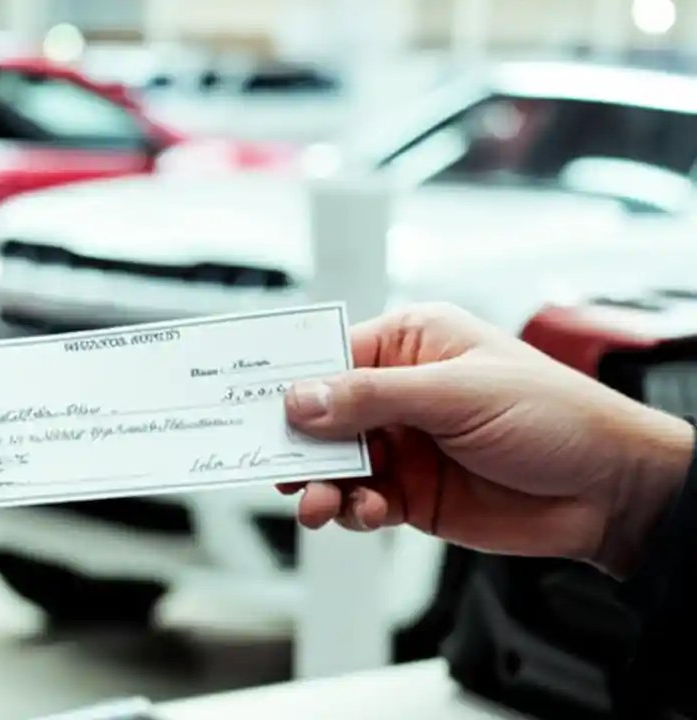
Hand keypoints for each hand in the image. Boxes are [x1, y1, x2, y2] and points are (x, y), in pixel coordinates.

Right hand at [282, 303, 693, 578]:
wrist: (610, 492)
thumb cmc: (554, 416)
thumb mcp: (456, 395)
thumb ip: (371, 398)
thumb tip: (300, 399)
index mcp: (412, 344)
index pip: (330, 356)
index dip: (290, 381)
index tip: (251, 405)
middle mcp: (399, 392)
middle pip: (321, 415)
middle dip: (298, 443)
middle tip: (277, 466)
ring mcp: (404, 445)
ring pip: (334, 463)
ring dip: (320, 485)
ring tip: (318, 503)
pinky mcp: (411, 493)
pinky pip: (360, 501)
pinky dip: (352, 511)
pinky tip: (366, 513)